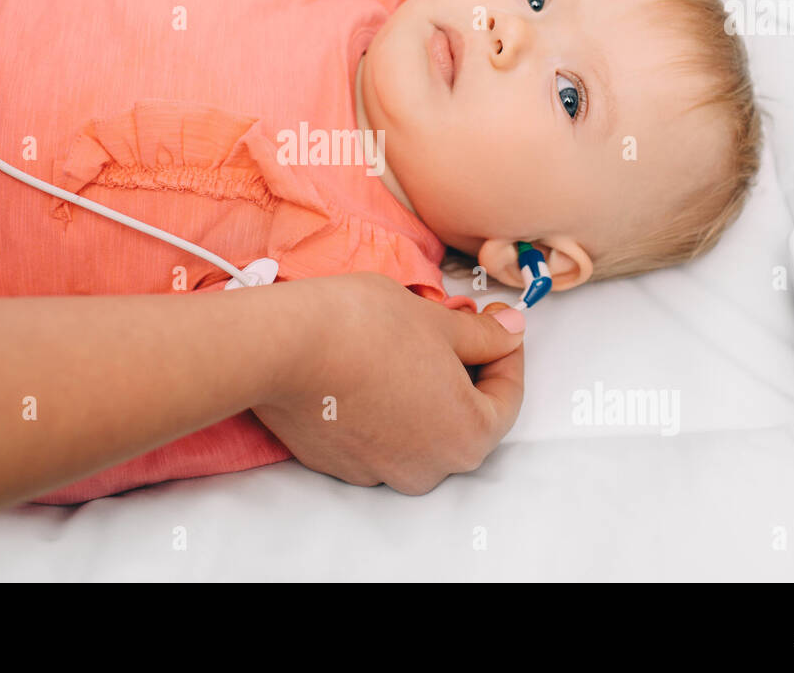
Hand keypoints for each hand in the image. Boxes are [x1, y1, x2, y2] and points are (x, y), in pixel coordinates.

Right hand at [255, 272, 525, 494]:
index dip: (507, 351)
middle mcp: (428, 469)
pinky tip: (367, 369)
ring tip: (404, 346)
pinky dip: (382, 407)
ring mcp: (378, 473)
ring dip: (421, 393)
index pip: (508, 397)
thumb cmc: (366, 328)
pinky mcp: (338, 464)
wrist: (282, 346)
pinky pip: (376, 437)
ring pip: (418, 430)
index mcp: (467, 437)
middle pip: (463, 420)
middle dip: (463, 373)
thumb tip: (511, 331)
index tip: (495, 323)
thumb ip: (484, 336)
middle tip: (452, 329)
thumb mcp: (438, 320)